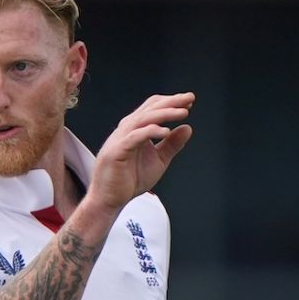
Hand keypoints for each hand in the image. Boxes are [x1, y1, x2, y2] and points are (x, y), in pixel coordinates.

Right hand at [87, 93, 193, 213]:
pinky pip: (135, 137)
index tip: (189, 101)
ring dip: (164, 114)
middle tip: (189, 98)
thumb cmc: (129, 182)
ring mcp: (119, 140)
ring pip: (142, 119)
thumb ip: (171, 145)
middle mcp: (126, 131)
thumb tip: (187, 128)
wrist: (109, 201)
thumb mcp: (158, 161)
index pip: (152, 108)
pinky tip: (166, 132)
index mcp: (134, 130)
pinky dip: (150, 132)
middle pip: (149, 109)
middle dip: (170, 102)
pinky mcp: (116, 152)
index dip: (170, 102)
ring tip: (183, 112)